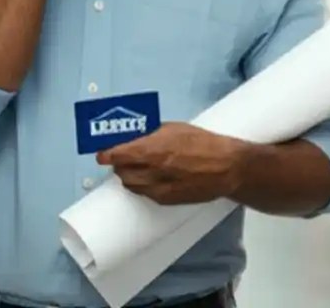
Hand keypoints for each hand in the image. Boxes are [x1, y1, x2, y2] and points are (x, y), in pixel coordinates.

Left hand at [97, 123, 250, 205]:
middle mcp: (152, 170)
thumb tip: (136, 134)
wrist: (227, 167)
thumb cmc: (203, 143)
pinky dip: (142, 186)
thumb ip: (152, 132)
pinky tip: (150, 178)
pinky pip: (145, 193)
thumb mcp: (175, 128)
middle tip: (121, 158)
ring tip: (135, 168)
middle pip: (121, 171)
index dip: (106, 154)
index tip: (102, 153)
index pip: (118, 154)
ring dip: (128, 176)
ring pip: (131, 185)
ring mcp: (159, 188)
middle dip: (118, 164)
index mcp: (153, 149)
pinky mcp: (167, 200)